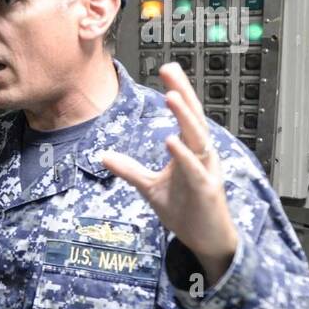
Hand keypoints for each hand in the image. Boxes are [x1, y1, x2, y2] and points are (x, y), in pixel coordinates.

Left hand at [98, 62, 238, 284]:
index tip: (166, 68)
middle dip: (182, 92)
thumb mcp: (150, 187)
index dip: (177, 91)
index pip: (185, 115)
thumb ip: (130, 169)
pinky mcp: (205, 190)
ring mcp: (205, 171)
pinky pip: (194, 170)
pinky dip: (182, 155)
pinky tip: (171, 140)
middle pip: (194, 117)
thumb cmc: (185, 210)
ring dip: (184, 117)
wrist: (205, 239)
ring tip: (171, 96)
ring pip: (197, 138)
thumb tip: (103, 155)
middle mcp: (201, 155)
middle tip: (169, 70)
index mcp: (190, 150)